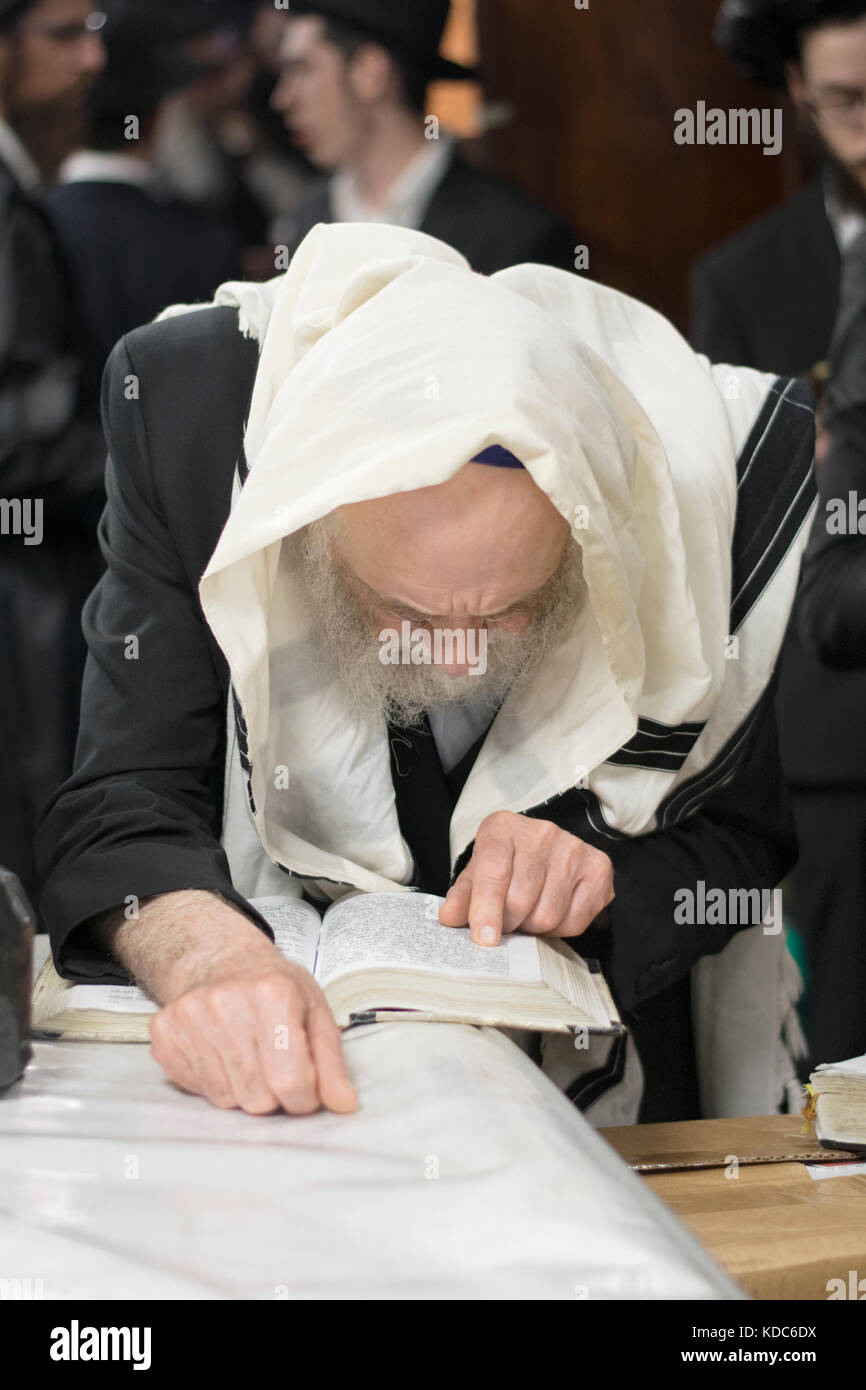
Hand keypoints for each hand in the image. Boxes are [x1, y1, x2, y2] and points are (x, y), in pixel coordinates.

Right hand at [149, 956, 357, 1116]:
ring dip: (243, 1089)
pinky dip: (213, 1082)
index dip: (305, 1097)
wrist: (221, 960)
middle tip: (275, 1067)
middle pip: (258, 1099)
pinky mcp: (165, 1032)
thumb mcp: (315, 1012)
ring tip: (248, 1056)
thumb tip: (344, 1105)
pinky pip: (196, 1089)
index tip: (305, 1088)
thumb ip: (331, 1062)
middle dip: (273, 1095)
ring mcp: (190, 1017)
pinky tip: (221, 1053)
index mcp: (273, 994)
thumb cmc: (276, 989)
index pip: (292, 1082)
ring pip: (226, 1099)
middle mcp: (226, 1003)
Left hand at [438, 810, 613, 945]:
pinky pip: (574, 921)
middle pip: (520, 900)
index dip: (486, 909)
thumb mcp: (476, 873)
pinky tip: (552, 910)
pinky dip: (559, 928)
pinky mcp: (598, 868)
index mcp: (502, 828)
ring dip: (533, 927)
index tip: (484, 938)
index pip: (492, 872)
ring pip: (548, 915)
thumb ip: (463, 895)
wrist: (544, 849)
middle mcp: (542, 832)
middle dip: (509, 923)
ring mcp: (574, 848)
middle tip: (505, 923)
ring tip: (528, 914)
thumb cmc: (506, 863)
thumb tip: (450, 918)